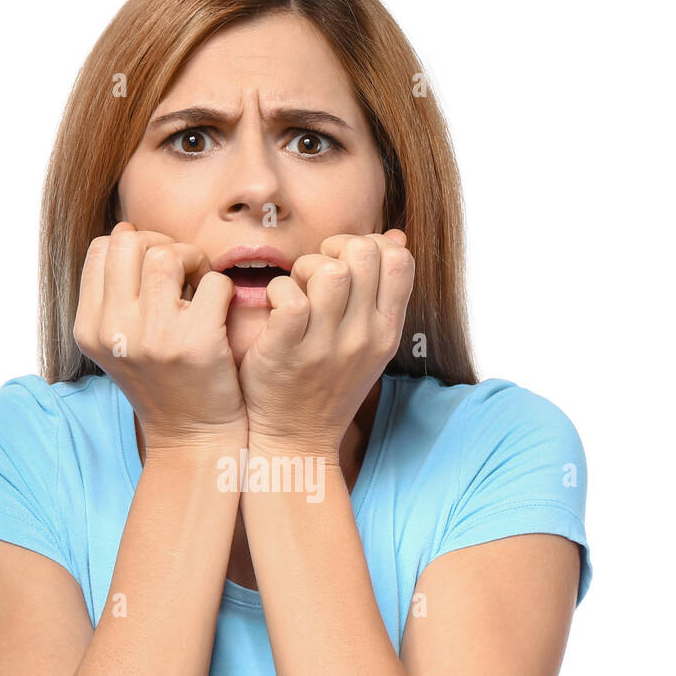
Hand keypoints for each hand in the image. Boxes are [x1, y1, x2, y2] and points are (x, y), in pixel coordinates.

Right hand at [74, 222, 246, 450]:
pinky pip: (213, 281)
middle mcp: (114, 332)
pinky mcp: (196, 343)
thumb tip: (125, 230)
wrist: (192, 438)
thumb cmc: (163, 382)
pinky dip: (223, 289)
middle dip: (164, 246)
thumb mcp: (120, 343)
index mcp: (89, 329)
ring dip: (193, 260)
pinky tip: (221, 311)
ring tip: (200, 287)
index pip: (102, 249)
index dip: (135, 246)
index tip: (157, 272)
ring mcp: (153, 337)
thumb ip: (115, 292)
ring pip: (167, 254)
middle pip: (131, 242)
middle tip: (184, 275)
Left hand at [237, 229, 413, 454]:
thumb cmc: (329, 385)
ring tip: (296, 290)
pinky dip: (277, 290)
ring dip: (305, 268)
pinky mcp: (287, 352)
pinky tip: (275, 307)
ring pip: (328, 270)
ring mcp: (326, 346)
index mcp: (387, 331)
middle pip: (363, 252)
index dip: (370, 244)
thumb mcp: (369, 343)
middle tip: (316, 273)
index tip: (346, 264)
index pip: (399, 259)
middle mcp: (363, 337)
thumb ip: (383, 292)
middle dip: (335, 249)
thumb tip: (396, 235)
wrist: (297, 440)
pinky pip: (289, 296)